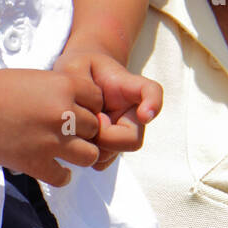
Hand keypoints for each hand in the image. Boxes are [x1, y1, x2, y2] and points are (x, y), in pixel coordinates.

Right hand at [0, 67, 103, 186]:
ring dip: (78, 154)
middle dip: (83, 131)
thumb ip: (62, 92)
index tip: (73, 110)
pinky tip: (50, 167)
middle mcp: (64, 113)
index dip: (87, 107)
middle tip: (65, 132)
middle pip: (95, 128)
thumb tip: (86, 110)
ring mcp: (51, 140)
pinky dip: (60, 175)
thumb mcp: (37, 79)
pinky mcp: (36, 163)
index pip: (98, 101)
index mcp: (65, 86)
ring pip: (89, 155)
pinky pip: (64, 177)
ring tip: (64, 152)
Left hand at [53, 47, 162, 170]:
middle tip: (90, 120)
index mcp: (128, 87)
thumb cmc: (79, 70)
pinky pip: (100, 162)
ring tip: (80, 125)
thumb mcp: (74, 66)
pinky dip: (86, 153)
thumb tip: (95, 116)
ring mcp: (123, 133)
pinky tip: (78, 136)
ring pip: (113, 154)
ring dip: (92, 144)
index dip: (153, 104)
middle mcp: (133, 113)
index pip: (150, 92)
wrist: (78, 79)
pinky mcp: (110, 148)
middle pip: (132, 139)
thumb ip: (79, 84)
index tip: (144, 115)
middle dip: (106, 136)